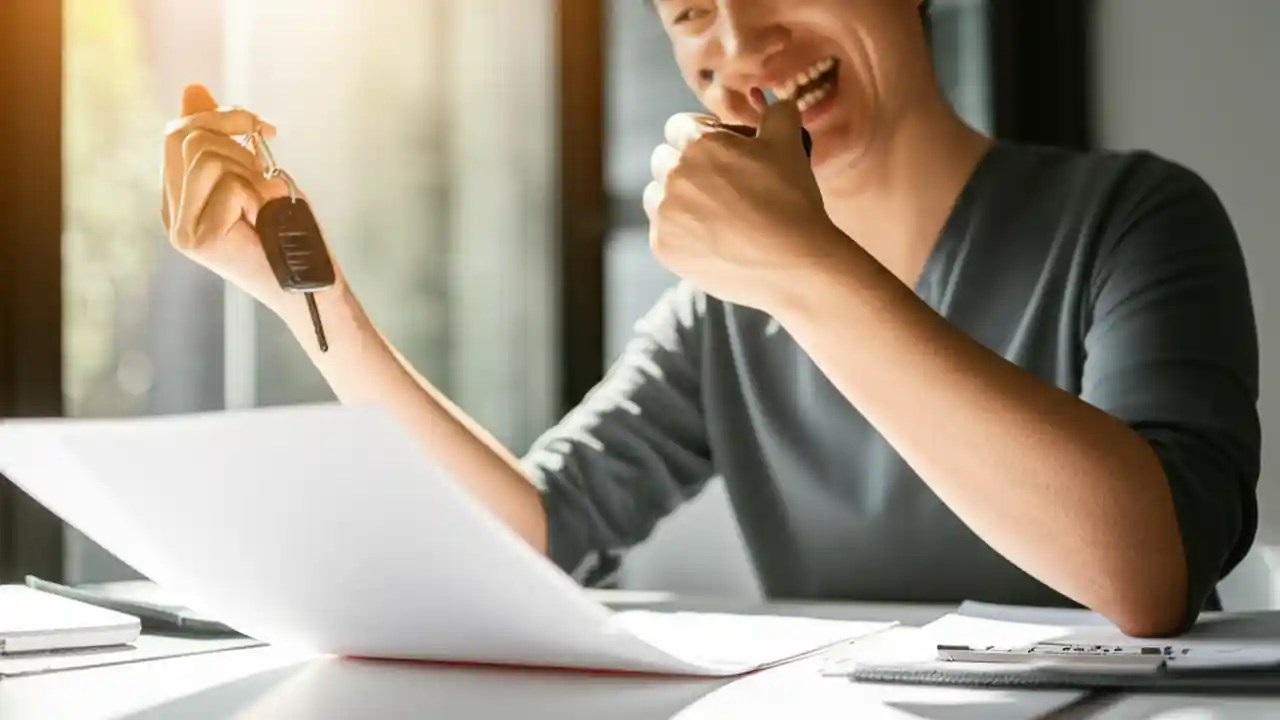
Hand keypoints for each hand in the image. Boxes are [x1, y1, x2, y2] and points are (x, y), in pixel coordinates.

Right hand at [161, 84, 329, 313]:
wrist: (312, 284)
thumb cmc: (291, 233)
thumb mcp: (256, 173)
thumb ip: (223, 136)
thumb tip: (193, 87)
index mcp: (180, 196)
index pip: (178, 133)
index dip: (220, 117)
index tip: (263, 129)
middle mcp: (173, 212)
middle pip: (186, 136)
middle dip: (238, 138)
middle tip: (268, 170)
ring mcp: (181, 228)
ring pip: (207, 157)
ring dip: (250, 172)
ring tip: (267, 201)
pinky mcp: (198, 238)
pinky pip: (229, 185)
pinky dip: (258, 195)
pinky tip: (267, 219)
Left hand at [643, 95, 839, 311]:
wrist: (793, 263)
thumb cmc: (791, 200)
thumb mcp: (790, 144)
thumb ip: (778, 114)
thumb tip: (778, 106)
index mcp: (698, 144)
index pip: (679, 126)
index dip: (700, 135)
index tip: (718, 150)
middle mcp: (673, 176)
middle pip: (663, 160)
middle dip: (684, 166)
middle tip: (717, 183)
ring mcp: (665, 215)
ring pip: (657, 196)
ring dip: (676, 198)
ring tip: (711, 212)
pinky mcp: (664, 248)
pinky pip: (662, 231)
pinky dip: (680, 233)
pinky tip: (710, 239)